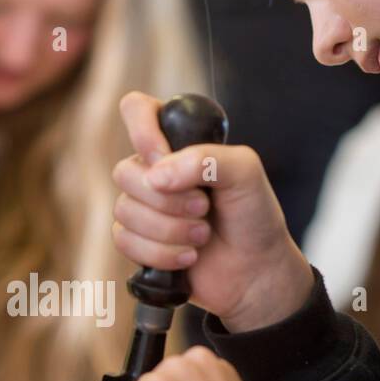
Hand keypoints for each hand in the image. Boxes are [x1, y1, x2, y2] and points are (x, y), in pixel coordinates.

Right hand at [112, 91, 313, 330]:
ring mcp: (143, 206)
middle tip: (204, 208)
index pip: (136, 110)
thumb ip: (205, 159)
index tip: (165, 159)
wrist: (256, 270)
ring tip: (202, 235)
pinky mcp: (137, 240)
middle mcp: (154, 170)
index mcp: (178, 142)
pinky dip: (160, 253)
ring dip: (170, 230)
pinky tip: (188, 256)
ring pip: (125, 210)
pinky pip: (123, 240)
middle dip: (168, 199)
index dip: (143, 132)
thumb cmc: (253, 216)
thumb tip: (156, 176)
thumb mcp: (245, 173)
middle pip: (124, 172)